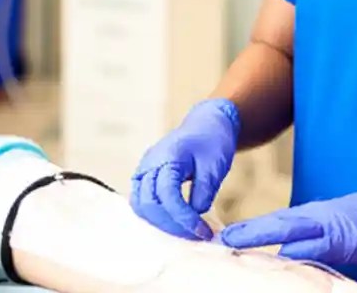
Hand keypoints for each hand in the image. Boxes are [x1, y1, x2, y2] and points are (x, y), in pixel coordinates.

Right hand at [130, 98, 240, 240]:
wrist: (207, 123)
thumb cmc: (213, 140)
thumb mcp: (215, 165)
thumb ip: (204, 190)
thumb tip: (194, 214)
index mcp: (168, 156)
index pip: (167, 195)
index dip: (183, 217)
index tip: (202, 230)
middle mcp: (150, 163)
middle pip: (148, 203)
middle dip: (171, 224)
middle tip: (196, 234)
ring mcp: (145, 169)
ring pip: (140, 205)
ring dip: (160, 222)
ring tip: (186, 230)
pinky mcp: (146, 175)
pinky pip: (142, 201)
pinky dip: (155, 215)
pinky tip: (175, 222)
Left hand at [219, 178, 356, 265]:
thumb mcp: (342, 227)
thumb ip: (317, 236)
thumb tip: (292, 251)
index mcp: (316, 216)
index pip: (277, 223)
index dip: (250, 230)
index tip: (223, 238)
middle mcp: (318, 217)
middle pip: (274, 223)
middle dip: (245, 232)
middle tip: (216, 240)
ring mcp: (332, 225)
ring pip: (289, 230)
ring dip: (260, 237)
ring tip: (233, 244)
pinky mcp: (346, 237)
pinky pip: (317, 244)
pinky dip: (297, 249)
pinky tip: (279, 255)